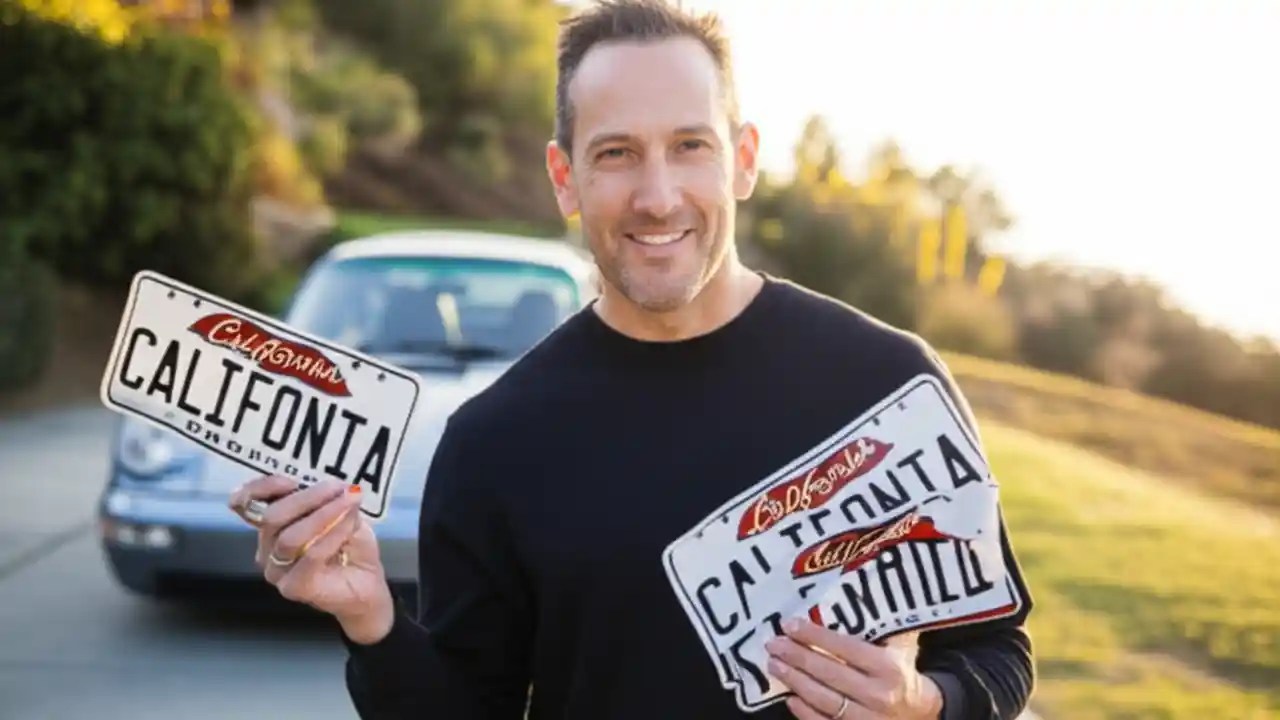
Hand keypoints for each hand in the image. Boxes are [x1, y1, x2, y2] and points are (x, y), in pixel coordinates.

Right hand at [229, 475, 393, 642]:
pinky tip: (349, 524)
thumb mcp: (342, 513)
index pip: (248, 504)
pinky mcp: (294, 588)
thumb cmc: (350, 547)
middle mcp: (267, 549)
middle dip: (306, 497)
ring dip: (323, 514)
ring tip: (349, 500)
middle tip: (338, 487)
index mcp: (272, 527)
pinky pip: (310, 556)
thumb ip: (330, 500)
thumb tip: (336, 486)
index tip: (292, 480)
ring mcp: (277, 571)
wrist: (368, 586)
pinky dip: (332, 534)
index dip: (262, 488)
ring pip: (290, 537)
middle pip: (272, 516)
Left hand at [765, 619, 942, 719]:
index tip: (790, 624)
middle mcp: (878, 695)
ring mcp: (867, 718)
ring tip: (774, 665)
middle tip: (774, 644)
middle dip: (797, 657)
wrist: (922, 714)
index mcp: (889, 667)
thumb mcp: (902, 644)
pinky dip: (805, 712)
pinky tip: (789, 696)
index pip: (846, 648)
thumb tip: (866, 581)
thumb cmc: (904, 670)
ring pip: (824, 700)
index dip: (815, 635)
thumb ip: (885, 621)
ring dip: (795, 681)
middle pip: (829, 673)